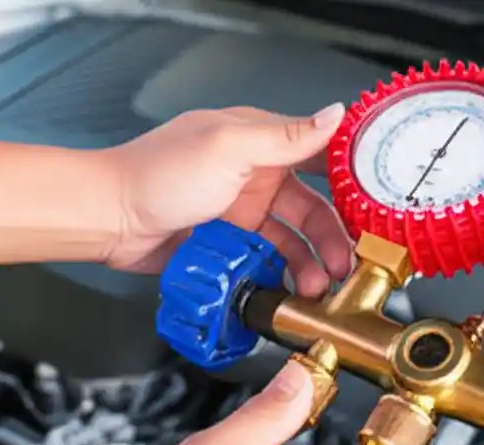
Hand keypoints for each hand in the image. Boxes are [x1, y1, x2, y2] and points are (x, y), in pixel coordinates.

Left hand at [103, 104, 353, 296]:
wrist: (109, 218)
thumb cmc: (156, 175)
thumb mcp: (230, 148)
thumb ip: (286, 137)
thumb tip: (335, 115)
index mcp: (259, 143)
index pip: (320, 156)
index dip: (351, 182)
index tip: (374, 210)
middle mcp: (253, 175)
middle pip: (312, 209)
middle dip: (333, 239)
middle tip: (345, 266)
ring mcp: (238, 212)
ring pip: (290, 241)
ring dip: (308, 264)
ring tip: (315, 287)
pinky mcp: (225, 244)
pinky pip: (262, 262)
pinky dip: (278, 276)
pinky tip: (284, 289)